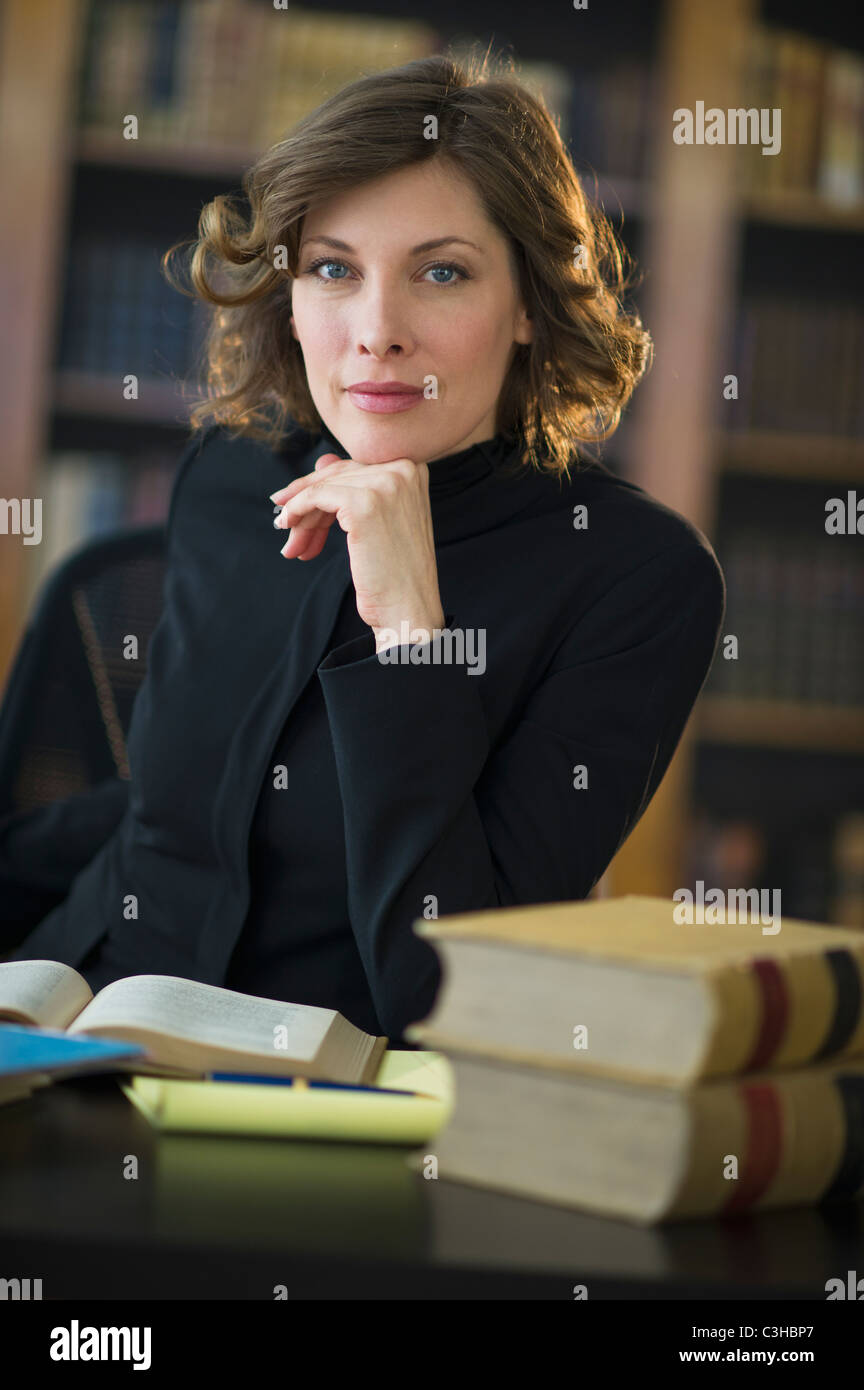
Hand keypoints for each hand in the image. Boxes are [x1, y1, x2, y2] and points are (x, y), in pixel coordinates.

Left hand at [270, 453, 445, 646]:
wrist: (408, 609)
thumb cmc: (396, 574)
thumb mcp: (379, 522)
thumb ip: (355, 487)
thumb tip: (322, 461)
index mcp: (413, 469)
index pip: (355, 469)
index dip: (322, 487)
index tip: (294, 503)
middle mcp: (403, 469)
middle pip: (338, 476)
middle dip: (308, 502)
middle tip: (285, 525)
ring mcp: (386, 484)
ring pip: (324, 487)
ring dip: (301, 515)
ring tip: (292, 543)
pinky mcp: (365, 502)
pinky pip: (316, 497)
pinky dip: (297, 511)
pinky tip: (290, 530)